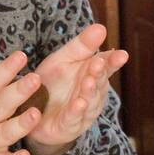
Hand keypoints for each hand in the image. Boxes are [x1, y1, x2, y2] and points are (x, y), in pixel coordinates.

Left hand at [25, 23, 128, 154]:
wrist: (32, 111)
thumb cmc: (53, 83)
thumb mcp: (64, 59)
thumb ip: (82, 45)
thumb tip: (101, 27)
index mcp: (93, 75)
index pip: (106, 67)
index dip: (112, 61)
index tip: (121, 54)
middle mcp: (92, 94)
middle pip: (98, 83)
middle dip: (98, 74)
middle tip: (98, 63)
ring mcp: (82, 112)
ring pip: (88, 101)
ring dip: (89, 92)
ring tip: (89, 82)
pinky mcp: (68, 126)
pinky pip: (73, 119)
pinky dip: (76, 112)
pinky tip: (78, 104)